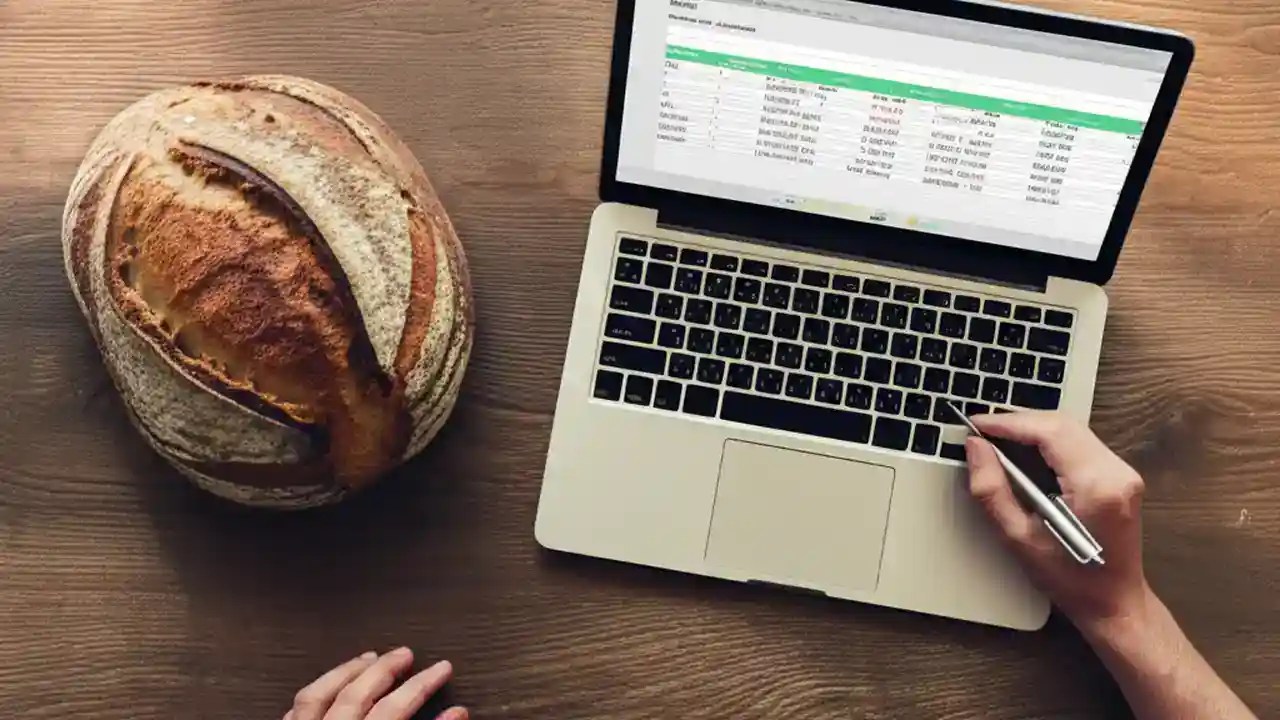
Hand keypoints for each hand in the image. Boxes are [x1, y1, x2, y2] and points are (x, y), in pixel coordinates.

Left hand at [286, 648, 466, 719]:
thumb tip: (456, 715)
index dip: (423, 684)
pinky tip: (325, 687)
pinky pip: (294, 711)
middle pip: (357, 693)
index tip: (443, 669)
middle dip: (385, 668)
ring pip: (317, 694)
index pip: (396, 708)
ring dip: (346, 671)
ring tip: (368, 658)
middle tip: (406, 653)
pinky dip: (313, 694)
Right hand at [964, 412, 1150, 632]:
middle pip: (1062, 424)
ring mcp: (1123, 472)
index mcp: (1096, 487)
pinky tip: (1026, 451)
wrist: (1115, 603)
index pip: (1050, 433)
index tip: (977, 424)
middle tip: (983, 431)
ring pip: (1072, 429)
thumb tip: (975, 449)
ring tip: (999, 440)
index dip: (1009, 422)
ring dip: (1034, 429)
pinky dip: (1049, 441)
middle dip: (1020, 422)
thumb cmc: (1071, 581)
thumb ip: (992, 490)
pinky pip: (1080, 443)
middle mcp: (1117, 473)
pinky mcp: (1120, 475)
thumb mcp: (1019, 539)